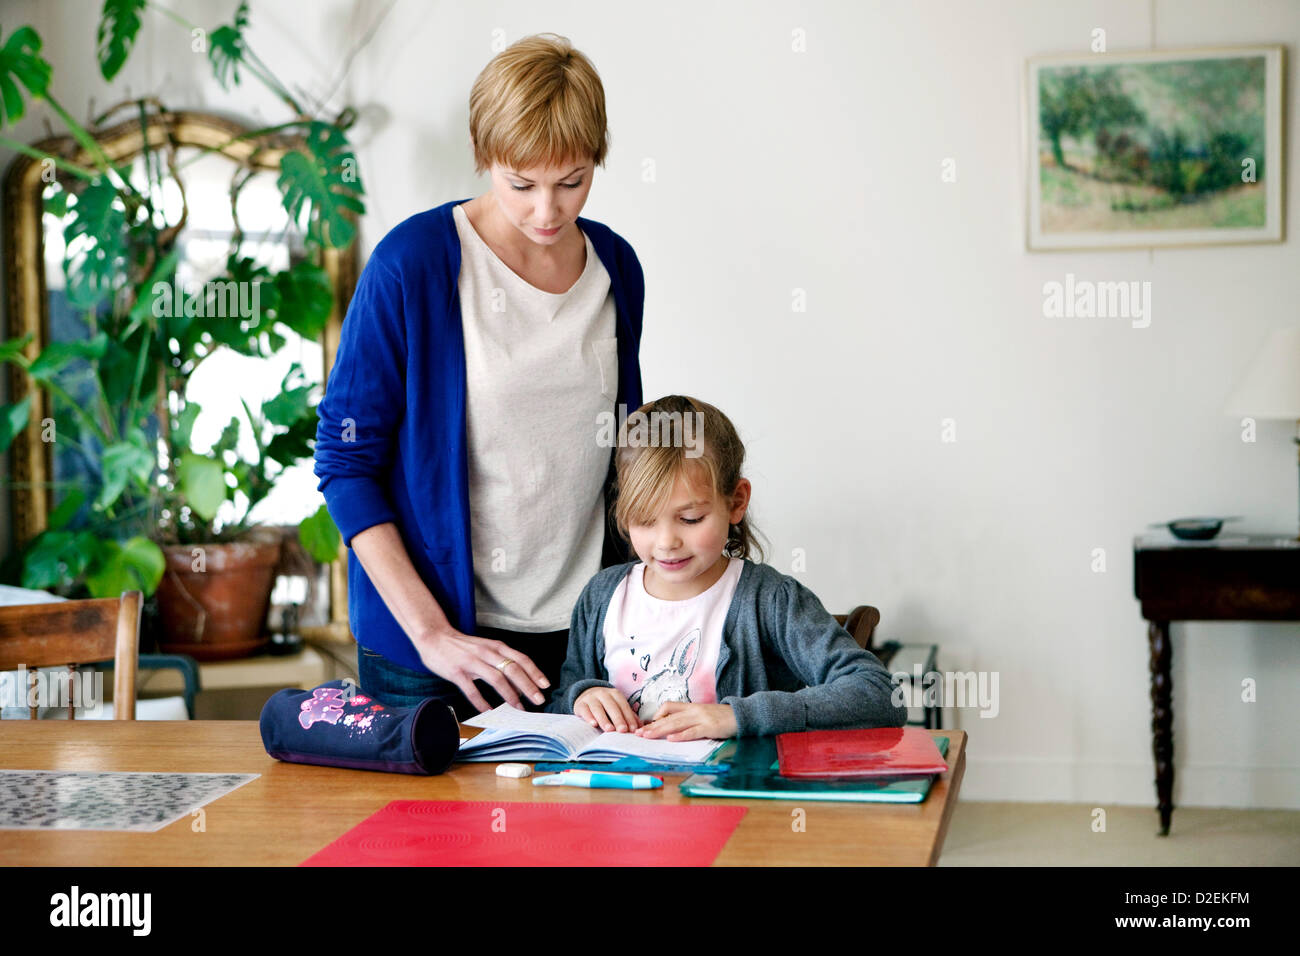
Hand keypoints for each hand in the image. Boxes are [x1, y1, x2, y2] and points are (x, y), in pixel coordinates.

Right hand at [412, 627, 548, 712]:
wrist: (434, 636)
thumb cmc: (463, 646)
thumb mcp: (485, 649)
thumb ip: (501, 662)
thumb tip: (519, 683)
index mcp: (495, 646)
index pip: (521, 659)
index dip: (534, 672)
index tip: (545, 685)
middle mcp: (486, 652)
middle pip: (512, 669)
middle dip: (528, 685)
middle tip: (538, 700)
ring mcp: (471, 662)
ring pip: (496, 678)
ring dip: (510, 694)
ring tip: (518, 708)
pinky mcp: (456, 672)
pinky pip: (471, 689)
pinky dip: (481, 702)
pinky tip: (489, 711)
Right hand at [575, 687, 641, 732]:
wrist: (585, 694)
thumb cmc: (605, 704)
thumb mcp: (616, 706)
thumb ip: (627, 715)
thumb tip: (640, 726)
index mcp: (615, 694)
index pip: (623, 706)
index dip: (629, 717)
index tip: (633, 729)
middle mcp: (603, 694)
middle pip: (612, 706)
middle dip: (618, 719)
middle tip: (623, 730)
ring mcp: (591, 698)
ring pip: (598, 708)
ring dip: (604, 719)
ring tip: (610, 730)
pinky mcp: (580, 704)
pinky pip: (585, 710)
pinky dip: (589, 717)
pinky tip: (593, 724)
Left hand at [633, 702, 736, 740]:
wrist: (741, 715)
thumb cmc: (721, 717)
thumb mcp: (703, 714)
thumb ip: (689, 718)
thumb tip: (672, 728)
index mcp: (691, 707)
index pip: (668, 706)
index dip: (656, 715)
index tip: (646, 725)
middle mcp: (694, 711)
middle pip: (668, 717)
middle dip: (652, 726)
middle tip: (638, 733)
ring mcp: (701, 718)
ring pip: (676, 723)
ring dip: (660, 730)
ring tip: (648, 735)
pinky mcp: (709, 727)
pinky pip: (692, 731)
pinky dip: (681, 736)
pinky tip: (671, 739)